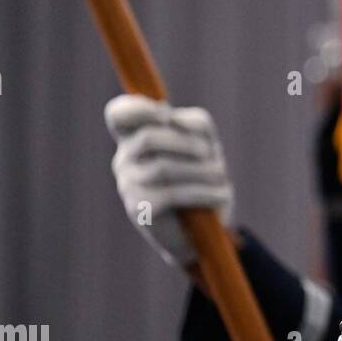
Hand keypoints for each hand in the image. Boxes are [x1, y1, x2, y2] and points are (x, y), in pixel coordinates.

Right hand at [104, 94, 232, 268]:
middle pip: (148, 137)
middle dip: (187, 144)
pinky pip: (171, 195)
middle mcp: (125, 159)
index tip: (166, 114)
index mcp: (137, 137)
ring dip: (202, 170)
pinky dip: (203, 192)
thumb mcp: (207, 145)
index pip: (119, 113)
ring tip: (221, 176)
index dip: (138, 108)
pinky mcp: (139, 210)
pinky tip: (222, 194)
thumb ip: (195, 124)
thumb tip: (174, 120)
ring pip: (163, 167)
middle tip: (210, 155)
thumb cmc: (203, 178)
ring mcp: (128, 185)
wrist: (201, 232)